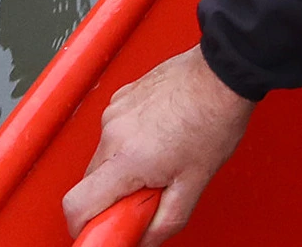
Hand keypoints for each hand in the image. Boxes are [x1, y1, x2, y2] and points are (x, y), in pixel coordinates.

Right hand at [59, 48, 256, 243]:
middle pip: (90, 182)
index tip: (100, 231)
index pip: (77, 204)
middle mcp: (112, 133)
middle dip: (113, 196)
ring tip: (163, 158)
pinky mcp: (121, 97)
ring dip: (124, 167)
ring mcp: (115, 111)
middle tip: (148, 192)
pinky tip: (161, 135)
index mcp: (126, 159)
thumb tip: (146, 239)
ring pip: (104, 156)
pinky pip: (114, 131)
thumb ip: (166, 220)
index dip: (83, 225)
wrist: (224, 72)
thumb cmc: (214, 118)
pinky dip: (131, 142)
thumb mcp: (196, 183)